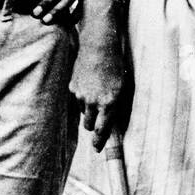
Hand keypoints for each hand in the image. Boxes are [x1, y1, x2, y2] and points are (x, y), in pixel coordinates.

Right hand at [70, 23, 130, 151]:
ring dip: (88, 108)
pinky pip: (76, 99)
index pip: (102, 130)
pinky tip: (89, 82)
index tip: (97, 149)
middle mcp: (93, 102)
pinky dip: (82, 96)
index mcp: (108, 103)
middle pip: (89, 125)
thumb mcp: (122, 88)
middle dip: (93, 124)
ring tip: (96, 91)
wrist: (99, 46)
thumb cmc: (115, 66)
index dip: (99, 142)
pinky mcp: (72, 87)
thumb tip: (109, 122)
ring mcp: (80, 95)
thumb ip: (115, 107)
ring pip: (83, 111)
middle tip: (98, 117)